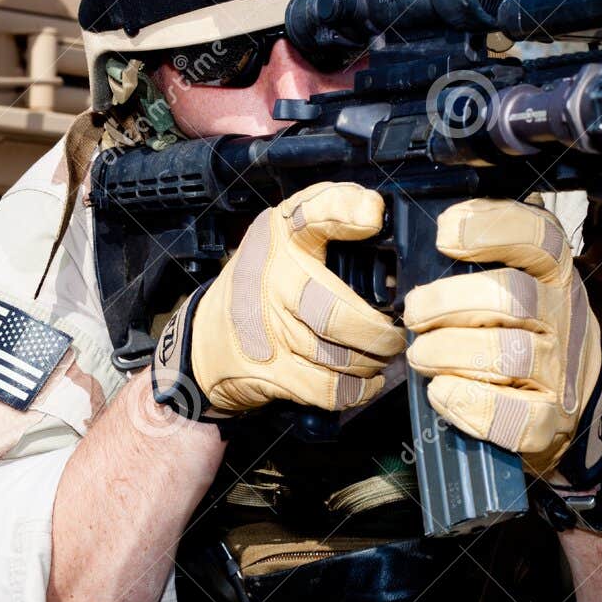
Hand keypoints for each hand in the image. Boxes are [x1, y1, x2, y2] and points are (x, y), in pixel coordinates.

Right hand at [153, 182, 405, 416]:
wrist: (206, 338)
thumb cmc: (261, 284)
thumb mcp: (284, 238)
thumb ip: (330, 220)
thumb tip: (378, 215)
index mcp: (280, 238)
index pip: (311, 213)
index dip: (345, 210)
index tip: (372, 216)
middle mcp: (272, 280)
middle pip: (337, 313)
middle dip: (378, 332)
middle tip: (394, 333)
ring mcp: (267, 331)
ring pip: (338, 356)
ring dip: (372, 361)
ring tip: (381, 355)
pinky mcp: (271, 373)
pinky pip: (327, 389)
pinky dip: (358, 390)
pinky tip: (367, 381)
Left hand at [403, 198, 601, 479]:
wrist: (570, 401)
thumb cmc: (521, 334)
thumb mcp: (514, 286)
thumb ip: (476, 266)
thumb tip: (407, 253)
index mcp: (554, 275)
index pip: (540, 236)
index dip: (491, 228)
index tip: (445, 236)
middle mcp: (564, 316)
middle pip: (512, 297)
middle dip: (448, 303)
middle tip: (414, 313)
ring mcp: (562, 370)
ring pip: (509, 356)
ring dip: (450, 353)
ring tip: (421, 355)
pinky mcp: (553, 419)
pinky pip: (517, 417)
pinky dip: (472, 405)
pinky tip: (442, 393)